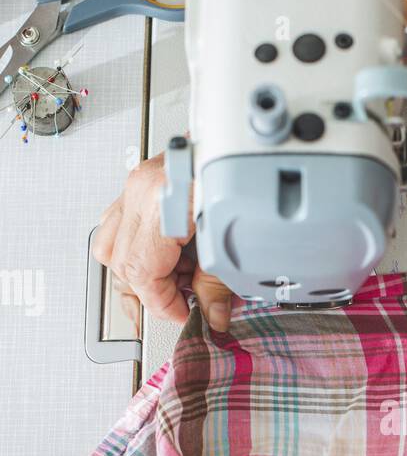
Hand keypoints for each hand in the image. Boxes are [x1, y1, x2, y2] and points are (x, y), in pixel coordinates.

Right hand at [93, 151, 233, 330]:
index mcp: (160, 203)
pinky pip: (120, 224)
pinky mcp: (142, 182)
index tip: (183, 314)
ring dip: (139, 272)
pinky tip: (167, 257)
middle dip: (152, 292)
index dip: (162, 304)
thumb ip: (219, 284)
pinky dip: (138, 248)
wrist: (246, 141)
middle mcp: (140, 191)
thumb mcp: (236, 238)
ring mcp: (137, 184)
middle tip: (183, 302)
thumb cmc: (244, 175)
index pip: (141, 274)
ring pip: (111, 246)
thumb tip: (212, 314)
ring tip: (174, 280)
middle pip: (122, 263)